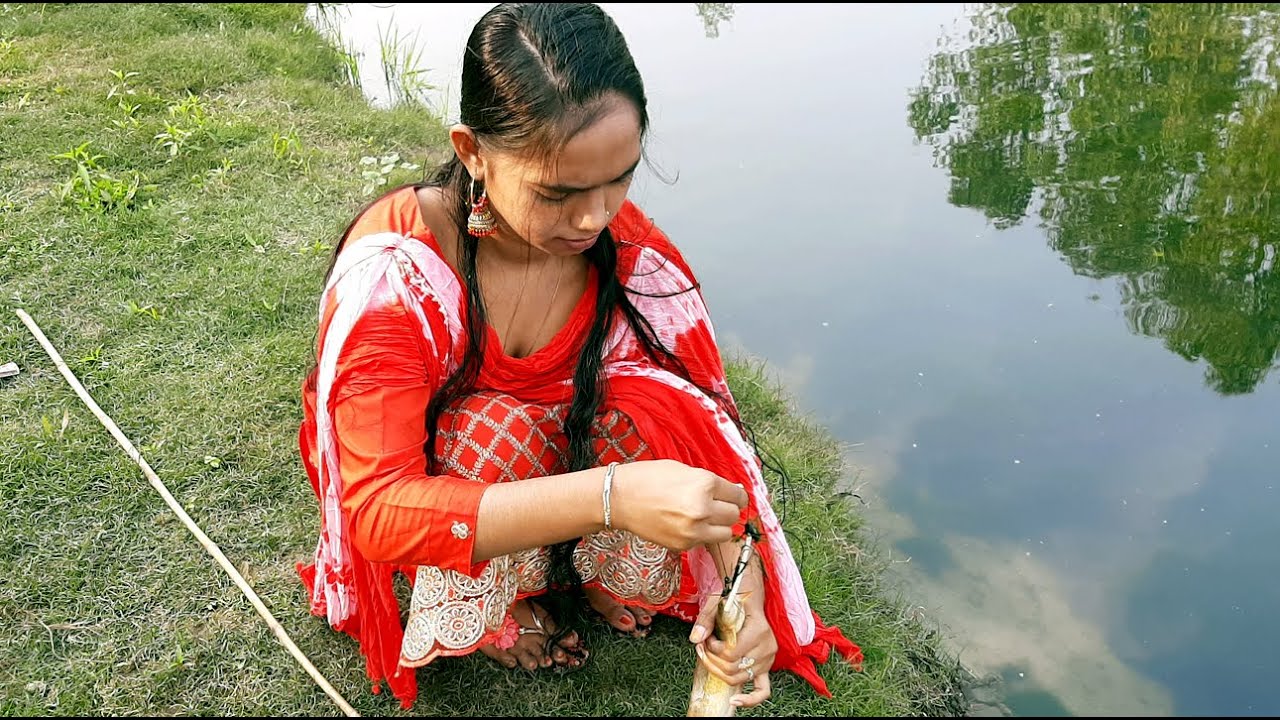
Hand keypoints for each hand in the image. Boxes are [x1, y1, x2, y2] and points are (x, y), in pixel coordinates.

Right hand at [610, 459, 747, 551]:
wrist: (619, 499)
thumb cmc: (648, 478)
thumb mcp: (683, 470)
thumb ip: (709, 482)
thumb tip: (733, 492)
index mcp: (705, 484)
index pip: (738, 496)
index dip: (737, 495)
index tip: (734, 496)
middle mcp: (703, 508)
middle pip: (734, 515)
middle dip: (728, 509)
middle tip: (717, 505)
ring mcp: (693, 530)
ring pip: (726, 533)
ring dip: (719, 525)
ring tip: (705, 517)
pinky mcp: (683, 544)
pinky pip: (705, 541)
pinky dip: (701, 534)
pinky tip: (685, 523)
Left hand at [689, 571, 776, 708]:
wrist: (749, 596)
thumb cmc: (734, 599)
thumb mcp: (717, 603)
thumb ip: (706, 620)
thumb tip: (695, 638)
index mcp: (758, 630)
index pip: (730, 653)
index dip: (712, 649)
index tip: (706, 638)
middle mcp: (766, 647)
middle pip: (732, 668)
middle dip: (711, 659)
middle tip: (703, 647)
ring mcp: (767, 659)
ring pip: (738, 678)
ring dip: (718, 672)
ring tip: (709, 658)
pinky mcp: (765, 666)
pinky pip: (762, 690)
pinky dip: (750, 700)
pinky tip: (736, 700)